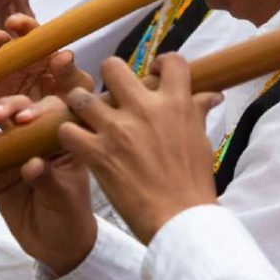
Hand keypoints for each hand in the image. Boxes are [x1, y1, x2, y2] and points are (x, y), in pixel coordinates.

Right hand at [0, 14, 93, 106]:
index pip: (30, 32)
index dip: (21, 24)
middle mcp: (19, 61)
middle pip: (2, 42)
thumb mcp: (77, 88)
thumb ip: (70, 74)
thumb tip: (64, 56)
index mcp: (41, 52)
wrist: (59, 129)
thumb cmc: (72, 102)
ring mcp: (3, 77)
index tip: (13, 23)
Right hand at [0, 95, 96, 275]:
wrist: (54, 245)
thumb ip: (48, 178)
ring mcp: (12, 155)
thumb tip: (33, 164)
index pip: (51, 114)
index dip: (37, 110)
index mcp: (60, 140)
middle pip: (19, 114)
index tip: (24, 120)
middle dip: (6, 109)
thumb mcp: (63, 197)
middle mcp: (35, 141)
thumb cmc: (69, 216)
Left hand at [59, 54, 221, 243]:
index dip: (160, 62)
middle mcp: (145, 109)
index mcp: (176, 103)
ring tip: (86, 117)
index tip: (154, 73)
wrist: (181, 218)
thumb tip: (211, 94)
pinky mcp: (98, 153)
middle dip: (109, 77)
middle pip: (113, 67)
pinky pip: (67, 131)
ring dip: (80, 105)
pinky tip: (77, 143)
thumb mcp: (201, 140)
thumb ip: (196, 111)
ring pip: (80, 96)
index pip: (170, 61)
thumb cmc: (193, 182)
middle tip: (111, 94)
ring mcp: (118, 130)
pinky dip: (68, 136)